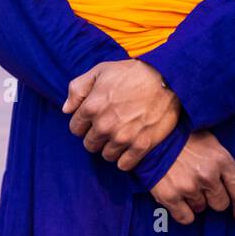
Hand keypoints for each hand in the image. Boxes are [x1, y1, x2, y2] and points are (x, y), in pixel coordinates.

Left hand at [63, 60, 180, 168]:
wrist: (168, 78)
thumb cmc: (132, 73)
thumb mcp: (100, 70)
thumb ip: (77, 88)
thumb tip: (66, 109)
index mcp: (92, 107)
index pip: (75, 128)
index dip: (83, 124)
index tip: (94, 119)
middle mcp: (105, 125)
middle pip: (89, 145)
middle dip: (96, 137)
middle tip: (108, 127)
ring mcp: (123, 137)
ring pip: (106, 155)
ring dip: (110, 148)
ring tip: (120, 136)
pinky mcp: (141, 145)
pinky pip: (124, 165)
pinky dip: (125, 160)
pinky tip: (129, 149)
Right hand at [150, 130, 234, 224]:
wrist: (152, 134)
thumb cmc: (183, 136)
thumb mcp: (211, 143)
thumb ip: (226, 165)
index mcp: (221, 159)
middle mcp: (207, 175)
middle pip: (221, 204)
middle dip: (214, 198)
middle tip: (203, 187)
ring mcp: (188, 186)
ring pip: (201, 209)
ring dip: (196, 201)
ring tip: (185, 183)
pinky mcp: (170, 196)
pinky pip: (186, 218)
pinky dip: (184, 212)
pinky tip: (179, 200)